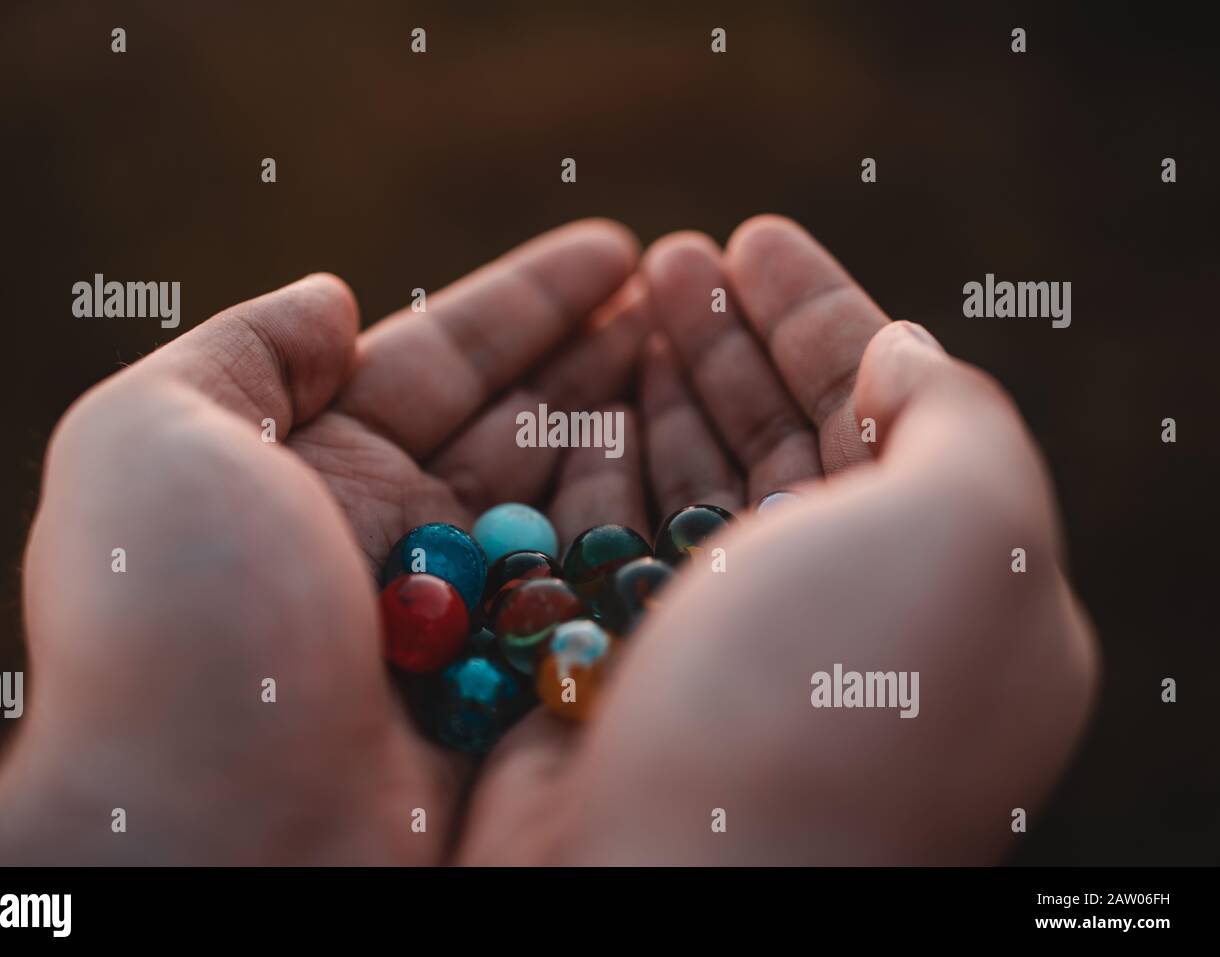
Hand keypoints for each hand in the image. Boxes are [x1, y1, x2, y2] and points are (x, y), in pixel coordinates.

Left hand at [0, 220, 648, 863]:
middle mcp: (395, 546)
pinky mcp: (521, 698)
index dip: (527, 302)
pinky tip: (698, 471)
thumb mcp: (149, 445)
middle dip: (601, 355)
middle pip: (521, 425)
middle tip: (690, 294)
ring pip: (571, 505)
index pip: (440, 364)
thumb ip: (240, 355)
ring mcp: (466, 625)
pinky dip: (647, 533)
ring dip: (640, 430)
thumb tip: (335, 299)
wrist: (214, 845)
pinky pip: (597, 594)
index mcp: (312, 477)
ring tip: (709, 359)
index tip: (613, 250)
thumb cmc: (179, 630)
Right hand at [458, 217, 1098, 864]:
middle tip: (672, 256)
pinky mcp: (623, 671)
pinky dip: (592, 466)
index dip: (823, 314)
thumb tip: (899, 354)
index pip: (889, 411)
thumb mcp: (968, 533)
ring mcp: (723, 652)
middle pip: (783, 439)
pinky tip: (572, 403)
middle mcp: (836, 622)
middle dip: (731, 339)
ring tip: (622, 304)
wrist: (668, 891)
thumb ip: (960, 417)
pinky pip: (611, 541)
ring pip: (692, 484)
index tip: (754, 238)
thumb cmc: (833, 704)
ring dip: (660, 389)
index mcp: (944, 587)